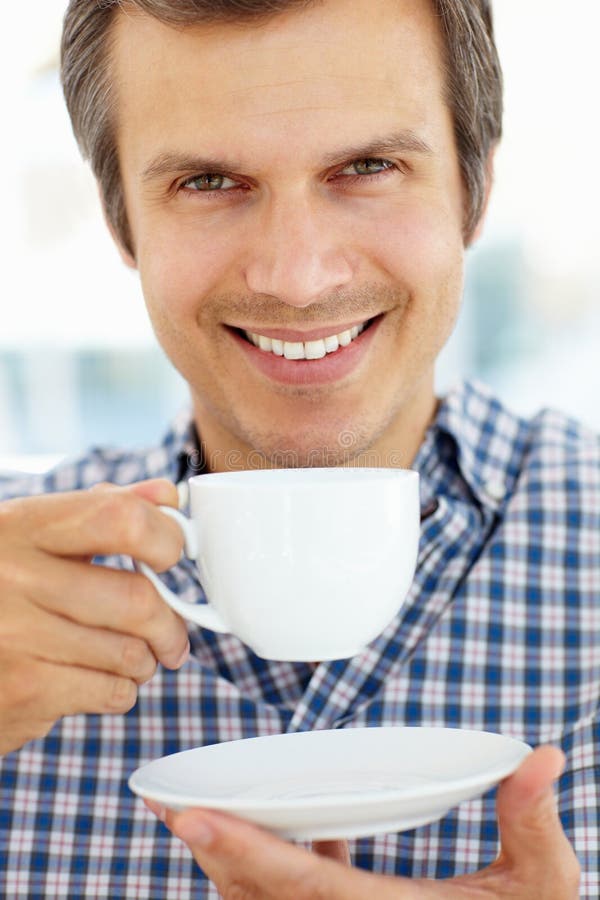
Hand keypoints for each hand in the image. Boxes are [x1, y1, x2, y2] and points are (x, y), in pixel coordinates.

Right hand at [0, 478, 189, 754]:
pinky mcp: (21, 691)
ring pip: (130, 652)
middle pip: (136, 599)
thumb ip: (103, 510)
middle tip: (173, 636)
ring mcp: (14, 636)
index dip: (164, 537)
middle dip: (170, 624)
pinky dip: (122, 691)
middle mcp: (15, 576)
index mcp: (23, 526)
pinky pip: (110, 692)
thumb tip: (168, 494)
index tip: (173, 555)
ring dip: (147, 661)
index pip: (118, 518)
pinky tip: (104, 681)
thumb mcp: (34, 534)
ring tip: (135, 658)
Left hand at [147, 745, 579, 898]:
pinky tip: (288, 828)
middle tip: (168, 802)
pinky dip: (274, 863)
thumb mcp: (539, 888)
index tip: (191, 817)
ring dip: (231, 857)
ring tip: (196, 810)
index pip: (301, 887)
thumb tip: (541, 758)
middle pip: (259, 896)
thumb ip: (532, 824)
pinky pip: (290, 894)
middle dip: (212, 850)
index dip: (243, 851)